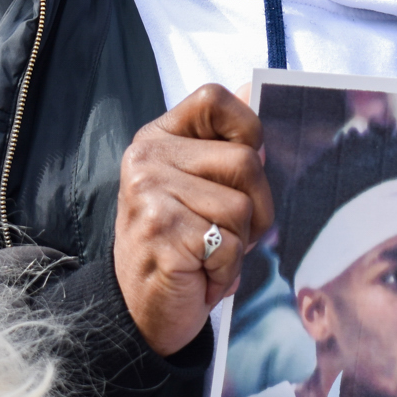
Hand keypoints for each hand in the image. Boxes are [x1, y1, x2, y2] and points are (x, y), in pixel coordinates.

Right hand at [113, 84, 274, 356]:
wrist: (138, 311)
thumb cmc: (181, 245)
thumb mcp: (199, 187)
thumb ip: (224, 142)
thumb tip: (257, 85)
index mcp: (158, 137)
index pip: (215, 98)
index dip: (248, 129)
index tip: (247, 163)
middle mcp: (147, 157)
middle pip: (246, 161)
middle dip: (256, 208)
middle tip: (227, 234)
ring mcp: (150, 193)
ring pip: (242, 207)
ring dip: (239, 244)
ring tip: (209, 256)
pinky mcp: (160, 231)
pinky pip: (229, 245)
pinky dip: (226, 271)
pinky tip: (200, 276)